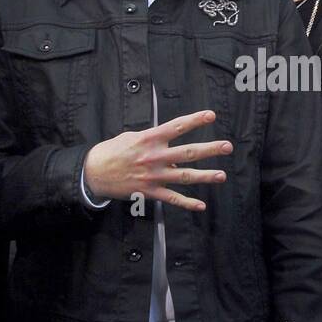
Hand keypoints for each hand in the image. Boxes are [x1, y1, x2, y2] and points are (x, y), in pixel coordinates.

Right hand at [83, 109, 231, 211]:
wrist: (93, 172)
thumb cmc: (112, 151)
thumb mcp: (131, 137)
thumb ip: (152, 139)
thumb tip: (169, 145)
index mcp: (149, 139)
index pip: (177, 127)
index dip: (195, 120)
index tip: (211, 115)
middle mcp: (154, 157)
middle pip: (188, 152)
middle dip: (210, 149)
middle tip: (227, 146)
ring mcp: (153, 176)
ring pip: (185, 176)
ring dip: (205, 176)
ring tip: (222, 175)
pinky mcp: (149, 192)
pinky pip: (172, 198)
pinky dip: (187, 203)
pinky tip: (201, 205)